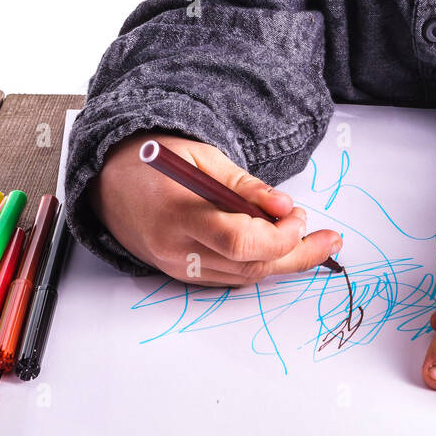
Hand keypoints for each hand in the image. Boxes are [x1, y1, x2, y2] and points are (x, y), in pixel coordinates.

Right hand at [86, 131, 342, 285]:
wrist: (107, 181)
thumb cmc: (155, 160)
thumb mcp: (202, 157)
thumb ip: (245, 186)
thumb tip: (285, 207)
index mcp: (179, 213)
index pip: (239, 242)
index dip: (279, 236)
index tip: (299, 216)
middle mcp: (176, 249)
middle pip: (247, 268)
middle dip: (295, 256)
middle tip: (328, 240)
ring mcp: (175, 267)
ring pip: (241, 278)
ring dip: (281, 262)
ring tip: (309, 239)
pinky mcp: (178, 274)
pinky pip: (227, 277)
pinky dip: (256, 265)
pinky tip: (276, 249)